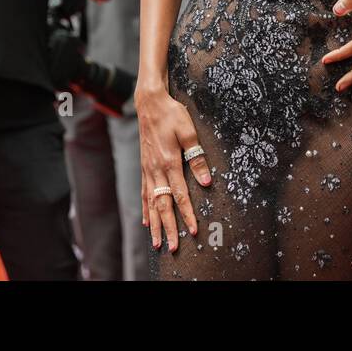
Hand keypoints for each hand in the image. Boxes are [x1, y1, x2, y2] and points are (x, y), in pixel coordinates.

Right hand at [134, 83, 211, 252]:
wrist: (150, 103)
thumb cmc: (172, 114)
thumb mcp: (188, 132)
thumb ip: (197, 157)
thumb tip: (207, 181)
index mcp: (170, 163)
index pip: (180, 195)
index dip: (187, 214)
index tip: (193, 230)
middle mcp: (157, 170)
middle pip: (163, 205)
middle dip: (169, 228)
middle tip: (172, 247)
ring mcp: (148, 170)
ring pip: (151, 203)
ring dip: (155, 224)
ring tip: (157, 242)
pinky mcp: (144, 167)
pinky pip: (144, 193)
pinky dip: (145, 209)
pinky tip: (146, 220)